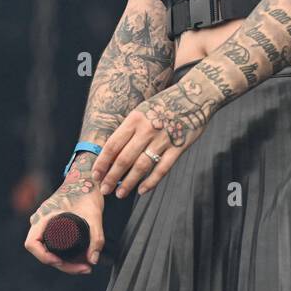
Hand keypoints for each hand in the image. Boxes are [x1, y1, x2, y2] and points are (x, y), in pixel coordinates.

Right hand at [24, 156, 104, 274]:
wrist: (89, 178)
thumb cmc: (88, 191)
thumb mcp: (94, 215)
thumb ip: (96, 237)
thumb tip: (93, 260)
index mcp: (44, 215)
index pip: (32, 243)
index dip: (44, 256)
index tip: (60, 261)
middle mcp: (42, 221)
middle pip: (43, 251)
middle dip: (62, 265)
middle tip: (84, 268)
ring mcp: (47, 224)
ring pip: (50, 250)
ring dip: (66, 263)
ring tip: (86, 267)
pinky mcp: (55, 226)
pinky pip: (55, 245)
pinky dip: (66, 256)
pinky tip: (81, 261)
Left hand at [92, 82, 209, 197]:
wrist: (195, 96)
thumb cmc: (165, 104)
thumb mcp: (143, 110)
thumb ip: (129, 129)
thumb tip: (111, 152)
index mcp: (135, 119)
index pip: (113, 144)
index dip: (102, 162)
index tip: (95, 175)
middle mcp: (147, 130)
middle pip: (124, 158)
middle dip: (112, 177)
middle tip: (104, 190)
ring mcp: (163, 139)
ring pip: (141, 166)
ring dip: (128, 183)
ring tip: (120, 194)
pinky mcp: (178, 147)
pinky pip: (162, 169)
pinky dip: (150, 182)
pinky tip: (142, 190)